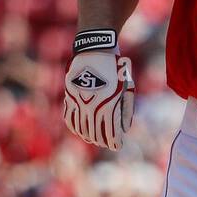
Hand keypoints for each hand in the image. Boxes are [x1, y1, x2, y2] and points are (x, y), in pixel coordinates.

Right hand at [63, 34, 134, 150]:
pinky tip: (81, 130)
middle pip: (96, 134)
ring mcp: (78, 103)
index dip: (114, 143)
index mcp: (108, 106)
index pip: (110, 134)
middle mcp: (91, 107)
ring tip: (96, 138)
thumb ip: (126, 110)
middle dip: (103, 141)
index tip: (117, 146)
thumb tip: (124, 129)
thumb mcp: (127, 88)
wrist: (95, 50)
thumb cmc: (116, 68)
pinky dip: (75, 127)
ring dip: (89, 136)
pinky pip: (69, 119)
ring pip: (81, 130)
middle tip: (108, 143)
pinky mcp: (69, 97)